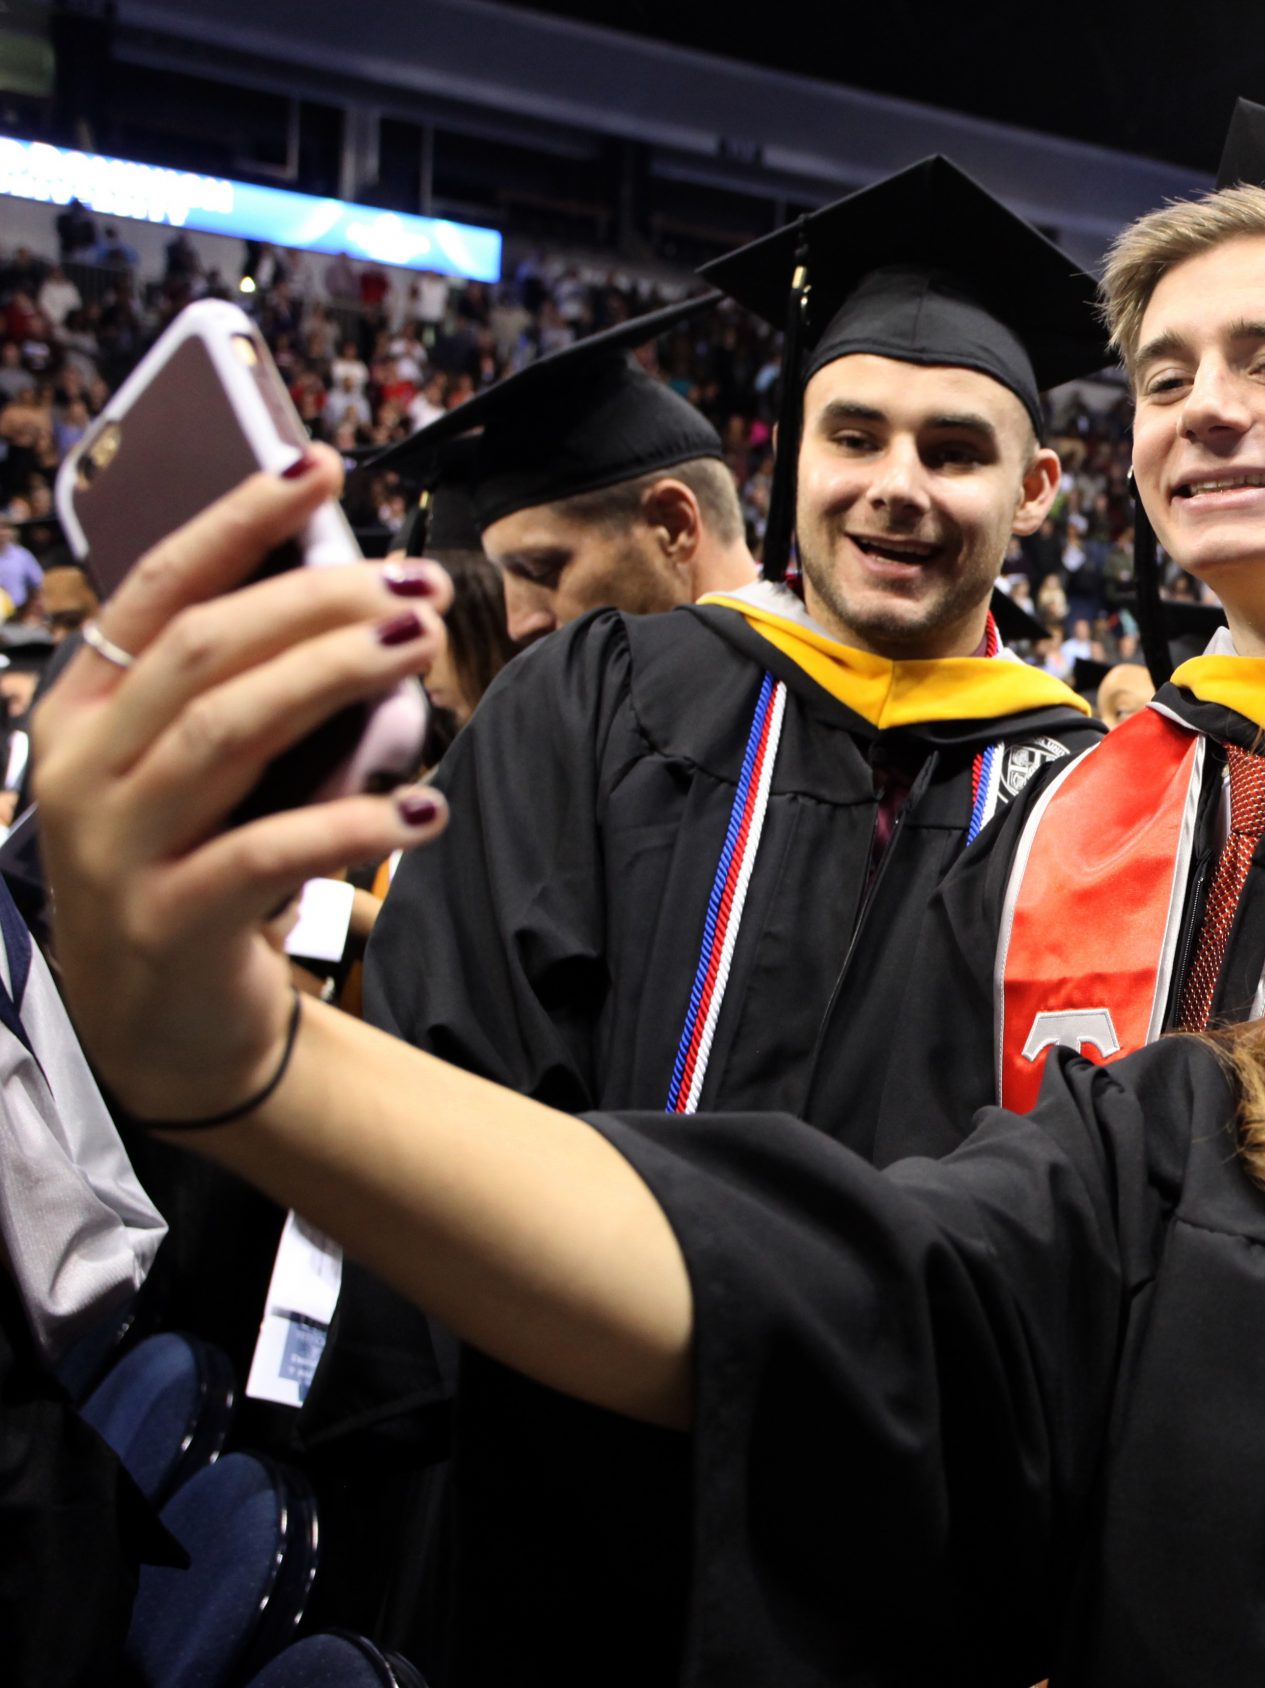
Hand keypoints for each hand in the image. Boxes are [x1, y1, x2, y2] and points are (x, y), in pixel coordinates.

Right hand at [32, 447, 451, 1122]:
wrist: (164, 1031)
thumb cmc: (196, 870)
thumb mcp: (206, 773)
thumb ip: (247, 689)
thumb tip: (357, 596)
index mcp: (83, 711)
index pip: (160, 589)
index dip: (240, 520)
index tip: (319, 465)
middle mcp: (83, 769)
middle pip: (200, 650)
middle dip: (313, 603)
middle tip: (413, 584)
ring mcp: (116, 847)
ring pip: (224, 732)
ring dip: (331, 678)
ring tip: (421, 646)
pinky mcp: (168, 922)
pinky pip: (264, 854)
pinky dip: (350, 824)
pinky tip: (423, 810)